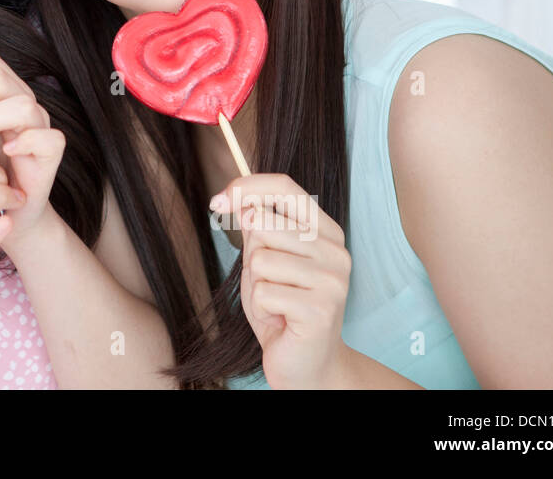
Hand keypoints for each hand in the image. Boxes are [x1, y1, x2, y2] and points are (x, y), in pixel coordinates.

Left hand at [210, 173, 352, 388]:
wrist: (307, 364)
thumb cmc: (282, 308)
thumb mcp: (263, 261)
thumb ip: (258, 230)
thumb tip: (243, 204)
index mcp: (325, 231)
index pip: (285, 187)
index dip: (246, 187)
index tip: (216, 201)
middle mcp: (335, 250)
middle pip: (264, 222)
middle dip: (252, 254)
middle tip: (270, 282)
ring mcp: (333, 278)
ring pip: (260, 259)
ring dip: (256, 286)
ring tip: (277, 302)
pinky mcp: (322, 308)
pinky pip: (264, 292)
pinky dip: (261, 308)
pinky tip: (281, 319)